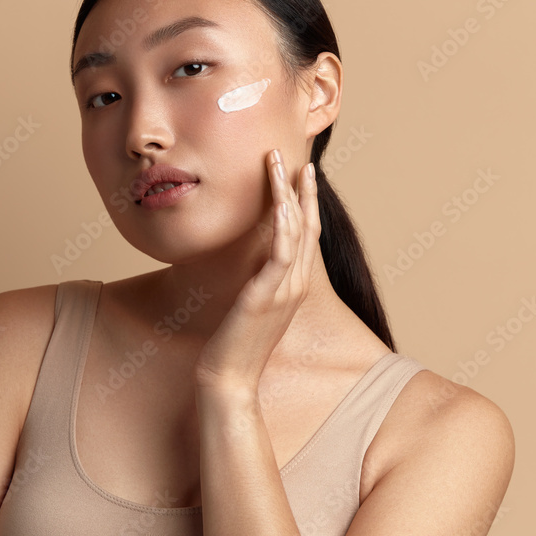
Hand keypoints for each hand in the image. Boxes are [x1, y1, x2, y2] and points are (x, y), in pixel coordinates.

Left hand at [193, 149, 320, 390]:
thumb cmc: (235, 344)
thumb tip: (252, 260)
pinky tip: (279, 204)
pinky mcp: (266, 296)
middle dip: (300, 189)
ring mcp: (285, 290)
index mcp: (293, 285)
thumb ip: (258, 282)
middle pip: (306, 226)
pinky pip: (280, 255)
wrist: (230, 378)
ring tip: (279, 164)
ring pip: (294, 231)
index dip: (306, 202)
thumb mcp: (252, 305)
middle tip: (296, 157)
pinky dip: (282, 227)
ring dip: (287, 194)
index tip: (301, 175)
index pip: (305, 234)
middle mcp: (295, 284)